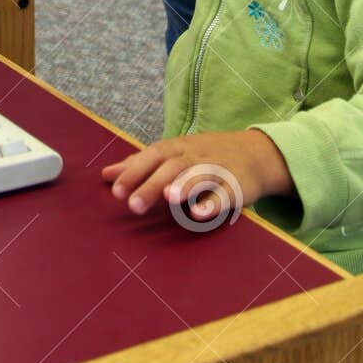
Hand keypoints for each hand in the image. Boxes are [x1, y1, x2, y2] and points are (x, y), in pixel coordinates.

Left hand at [101, 129, 292, 220]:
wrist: (255, 154)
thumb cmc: (204, 156)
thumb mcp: (172, 154)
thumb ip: (140, 165)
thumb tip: (106, 174)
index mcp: (176, 148)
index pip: (152, 156)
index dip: (134, 172)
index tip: (115, 191)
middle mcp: (195, 156)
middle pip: (172, 167)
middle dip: (152, 184)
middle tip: (133, 206)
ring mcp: (217, 170)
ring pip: (199, 175)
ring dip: (184, 185)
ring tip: (168, 198)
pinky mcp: (237, 187)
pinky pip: (225, 195)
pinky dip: (212, 203)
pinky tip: (199, 214)